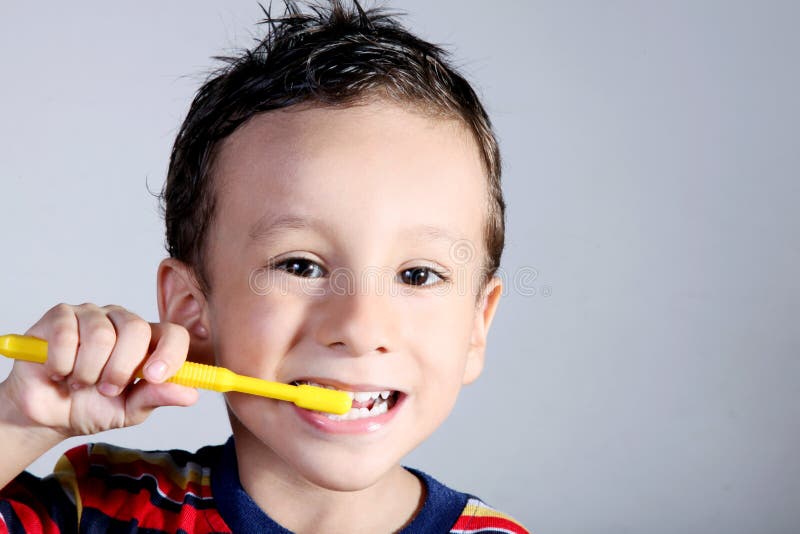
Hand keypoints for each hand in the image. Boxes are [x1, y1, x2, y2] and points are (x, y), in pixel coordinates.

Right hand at [0, 303, 198, 437]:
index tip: (153, 376)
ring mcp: (92, 315)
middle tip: (105, 389)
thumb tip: (190, 394)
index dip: (169, 354)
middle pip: (137, 329)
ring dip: (87, 372)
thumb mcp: (128, 410)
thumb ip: (156, 397)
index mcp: (147, 342)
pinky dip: (61, 365)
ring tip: (79, 382)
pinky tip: (58, 372)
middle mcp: (123, 322)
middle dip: (120, 369)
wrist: (46, 415)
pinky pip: (66, 335)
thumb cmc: (91, 407)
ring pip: (101, 336)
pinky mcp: (60, 315)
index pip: (174, 334)